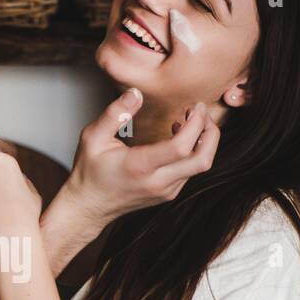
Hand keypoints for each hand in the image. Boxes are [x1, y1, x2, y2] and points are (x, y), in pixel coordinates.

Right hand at [65, 88, 219, 231]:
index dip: (195, 124)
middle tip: (201, 112)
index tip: (193, 107)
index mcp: (139, 167)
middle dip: (211, 132)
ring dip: (203, 141)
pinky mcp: (169, 193)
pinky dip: (193, 151)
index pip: (181, 147)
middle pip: (202, 160)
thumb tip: (135, 93)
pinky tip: (178, 135)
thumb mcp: (92, 137)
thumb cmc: (89, 171)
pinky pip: (191, 171)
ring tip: (188, 120)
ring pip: (201, 166)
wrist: (89, 206)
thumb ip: (114, 114)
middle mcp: (157, 182)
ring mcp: (166, 191)